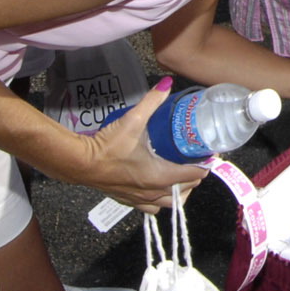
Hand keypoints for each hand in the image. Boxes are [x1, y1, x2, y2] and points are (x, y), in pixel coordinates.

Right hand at [82, 82, 210, 210]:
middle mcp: (154, 192)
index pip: (195, 174)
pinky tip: (159, 187)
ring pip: (171, 202)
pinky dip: (161, 199)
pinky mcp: (129, 201)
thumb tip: (167, 84)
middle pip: (187, 188)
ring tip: (181, 174)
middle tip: (195, 158)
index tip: (208, 151)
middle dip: (195, 174)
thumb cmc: (108, 145)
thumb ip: (151, 102)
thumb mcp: (132, 120)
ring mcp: (142, 199)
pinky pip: (153, 207)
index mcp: (160, 175)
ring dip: (180, 190)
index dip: (205, 163)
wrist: (80, 164)